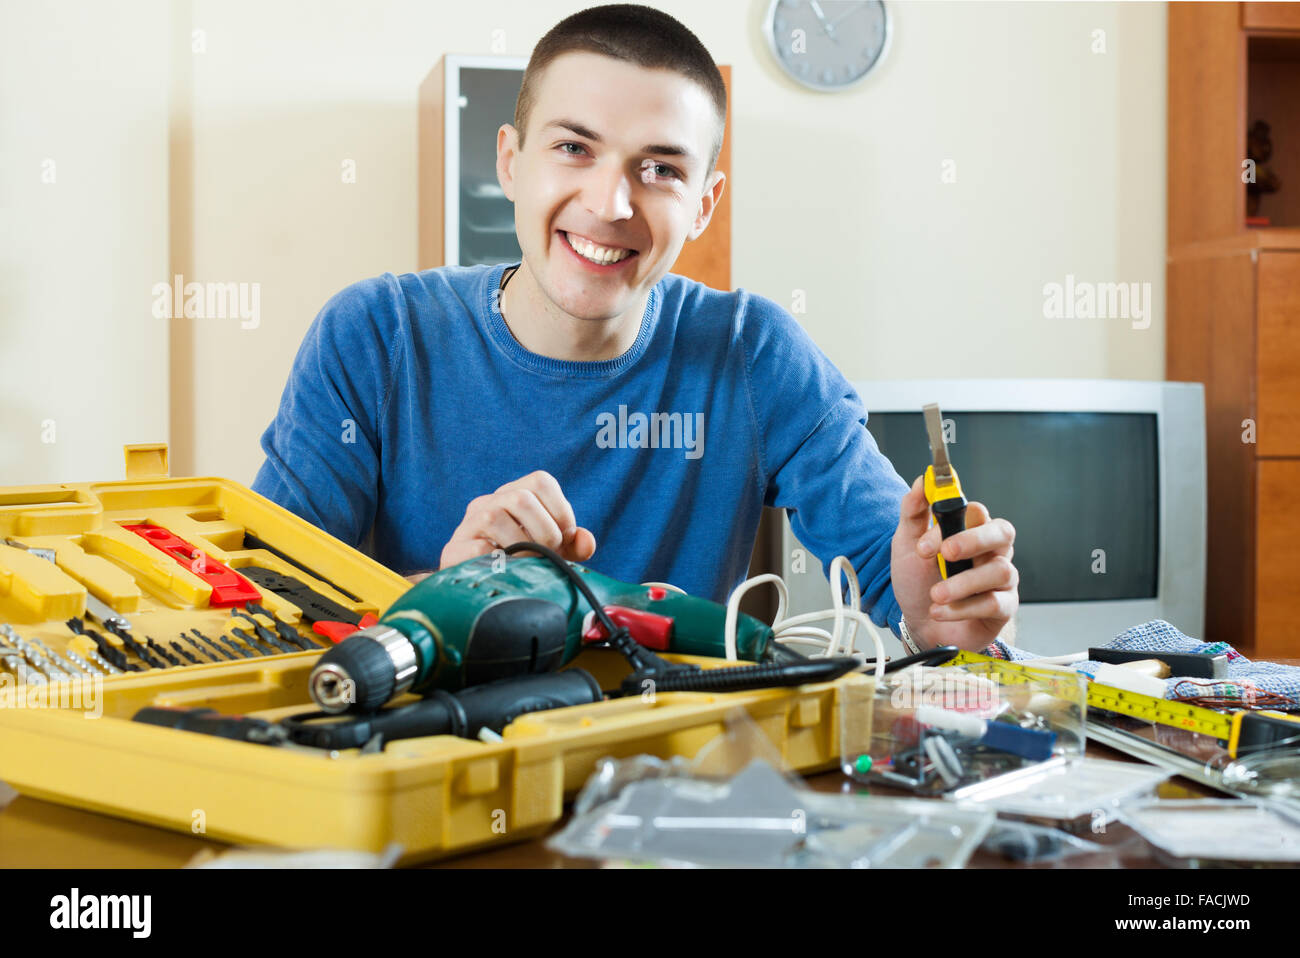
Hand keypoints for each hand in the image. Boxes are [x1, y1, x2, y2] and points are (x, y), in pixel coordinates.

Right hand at [438, 470, 596, 569]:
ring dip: (522, 546)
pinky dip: (501, 562)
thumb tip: (587, 542)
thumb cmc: (518, 562)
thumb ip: (572, 545)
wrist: (474, 585)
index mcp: (513, 494)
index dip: (561, 509)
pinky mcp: (454, 549)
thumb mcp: (550, 551)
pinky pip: (479, 549)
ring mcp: (468, 524)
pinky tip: (508, 572)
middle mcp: (488, 502)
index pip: (541, 481)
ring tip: (530, 563)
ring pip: (495, 517)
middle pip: (520, 498)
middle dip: (545, 531)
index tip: (565, 538)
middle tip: (549, 554)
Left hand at [890, 475, 1018, 650]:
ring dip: (962, 583)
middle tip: (945, 553)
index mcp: (970, 530)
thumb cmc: (918, 582)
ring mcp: (1001, 579)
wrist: (919, 625)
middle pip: (1003, 531)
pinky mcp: (1004, 607)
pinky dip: (963, 608)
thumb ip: (913, 512)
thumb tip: (921, 481)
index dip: (951, 521)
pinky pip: (994, 603)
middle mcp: (991, 551)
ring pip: (1000, 570)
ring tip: (935, 595)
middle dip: (974, 540)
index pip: (975, 511)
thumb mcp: (907, 545)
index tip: (924, 541)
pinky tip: (939, 611)